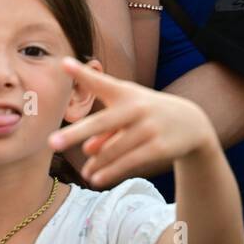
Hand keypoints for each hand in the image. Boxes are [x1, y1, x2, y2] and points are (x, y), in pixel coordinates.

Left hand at [48, 58, 217, 187]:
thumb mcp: (128, 112)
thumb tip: (87, 151)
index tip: (63, 63)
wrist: (191, 122)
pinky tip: (96, 179)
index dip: (82, 73)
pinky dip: (111, 172)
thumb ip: (105, 129)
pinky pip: (129, 162)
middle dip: (76, 133)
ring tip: (85, 173)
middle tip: (52, 142)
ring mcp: (148, 128)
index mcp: (125, 93)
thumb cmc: (148, 113)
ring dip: (96, 164)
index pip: (100, 83)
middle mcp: (136, 108)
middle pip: (101, 122)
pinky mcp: (158, 148)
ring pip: (114, 150)